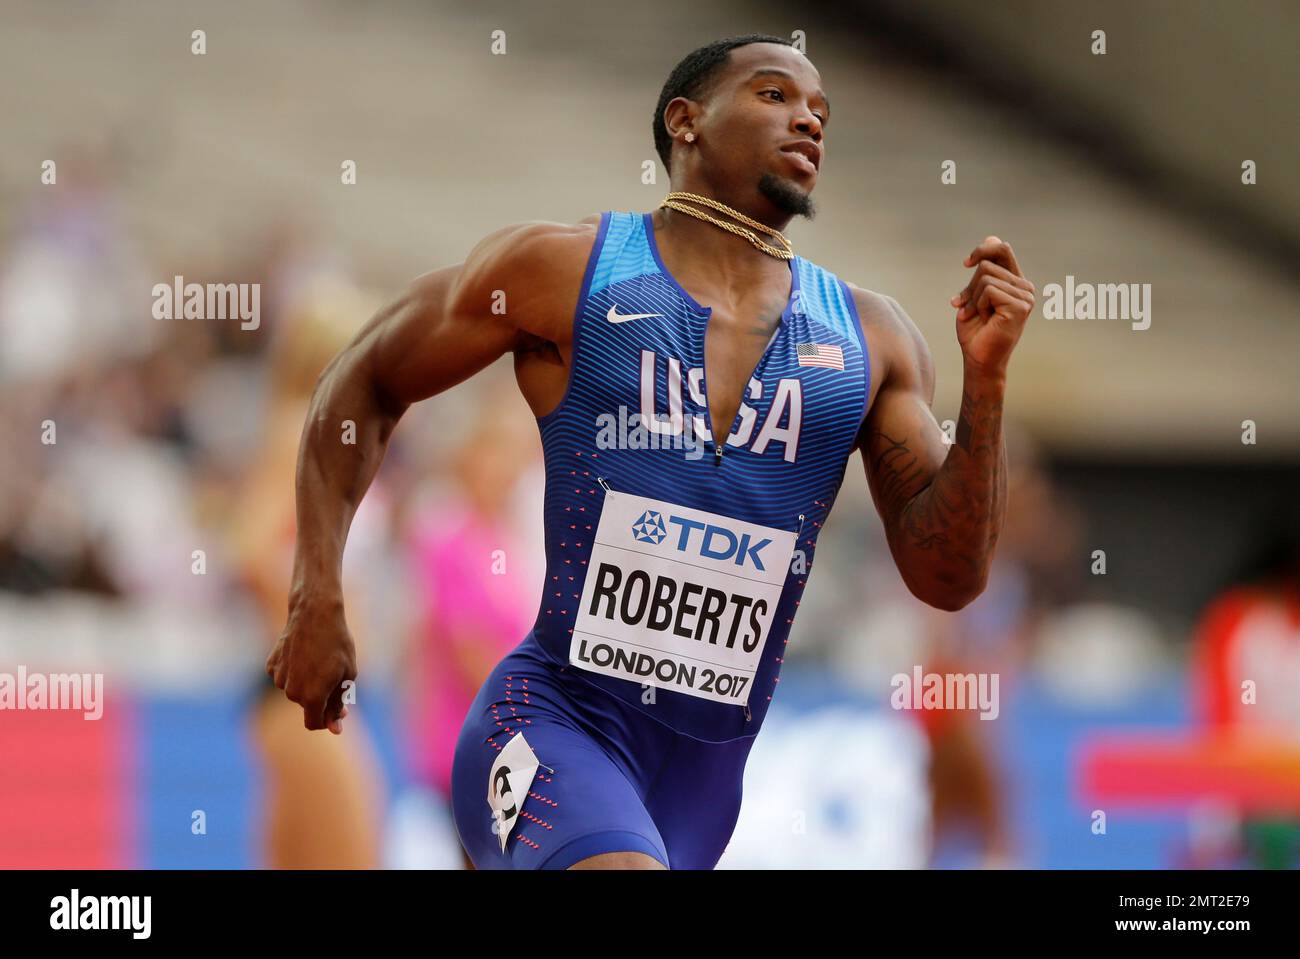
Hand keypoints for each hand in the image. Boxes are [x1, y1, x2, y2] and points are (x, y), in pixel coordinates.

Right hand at [266, 597, 356, 733]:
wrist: (315, 613)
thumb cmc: (337, 643)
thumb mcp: (348, 675)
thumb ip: (338, 704)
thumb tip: (335, 729)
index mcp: (312, 697)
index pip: (314, 724)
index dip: (327, 720)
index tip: (336, 710)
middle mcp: (292, 691)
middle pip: (306, 706)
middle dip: (320, 698)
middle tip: (335, 677)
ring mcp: (279, 678)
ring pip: (294, 691)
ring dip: (307, 682)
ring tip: (319, 659)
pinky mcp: (271, 665)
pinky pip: (284, 676)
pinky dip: (294, 670)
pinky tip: (303, 652)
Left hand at [949, 236, 1033, 377]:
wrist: (978, 359)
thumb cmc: (975, 331)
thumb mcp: (974, 295)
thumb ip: (983, 271)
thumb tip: (992, 236)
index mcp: (1015, 282)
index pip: (1002, 249)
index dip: (983, 249)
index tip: (966, 263)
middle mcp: (1024, 287)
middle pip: (988, 264)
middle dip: (970, 287)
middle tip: (966, 307)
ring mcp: (1026, 296)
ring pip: (986, 277)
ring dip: (973, 298)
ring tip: (977, 316)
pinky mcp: (1021, 305)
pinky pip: (989, 290)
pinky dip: (979, 304)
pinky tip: (985, 319)